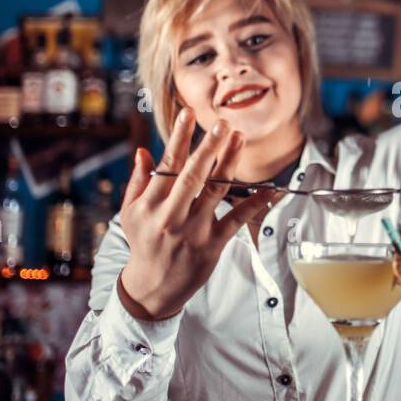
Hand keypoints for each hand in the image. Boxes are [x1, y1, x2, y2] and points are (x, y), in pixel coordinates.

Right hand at [116, 110, 275, 320]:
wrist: (153, 288)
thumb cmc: (144, 243)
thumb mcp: (130, 213)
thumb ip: (137, 181)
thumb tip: (143, 150)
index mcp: (150, 205)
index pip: (167, 165)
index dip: (179, 137)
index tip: (189, 113)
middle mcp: (171, 216)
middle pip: (193, 175)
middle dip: (208, 146)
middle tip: (223, 123)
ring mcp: (194, 230)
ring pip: (215, 191)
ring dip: (229, 163)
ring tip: (239, 138)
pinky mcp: (213, 244)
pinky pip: (237, 219)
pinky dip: (255, 202)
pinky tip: (270, 187)